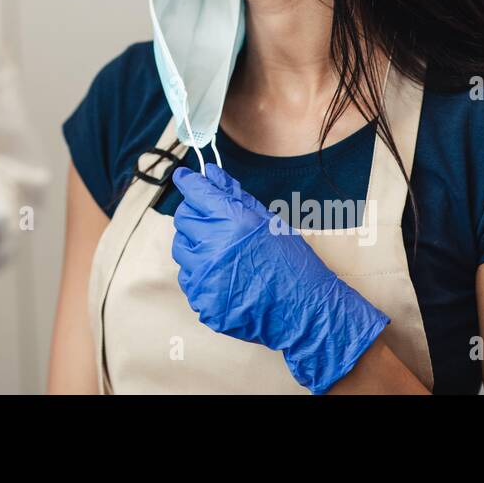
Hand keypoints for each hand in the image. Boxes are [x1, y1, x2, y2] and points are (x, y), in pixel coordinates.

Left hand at [170, 164, 389, 393]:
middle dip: (196, 214)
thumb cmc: (290, 262)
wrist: (302, 310)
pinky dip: (199, 272)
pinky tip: (223, 274)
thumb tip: (210, 172)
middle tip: (214, 221)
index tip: (184, 178)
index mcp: (233, 221)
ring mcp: (205, 275)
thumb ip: (235, 195)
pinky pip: (187, 276)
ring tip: (221, 251)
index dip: (188, 182)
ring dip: (195, 244)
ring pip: (181, 247)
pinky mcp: (201, 299)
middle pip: (183, 218)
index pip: (195, 192)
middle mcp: (214, 246)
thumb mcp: (267, 220)